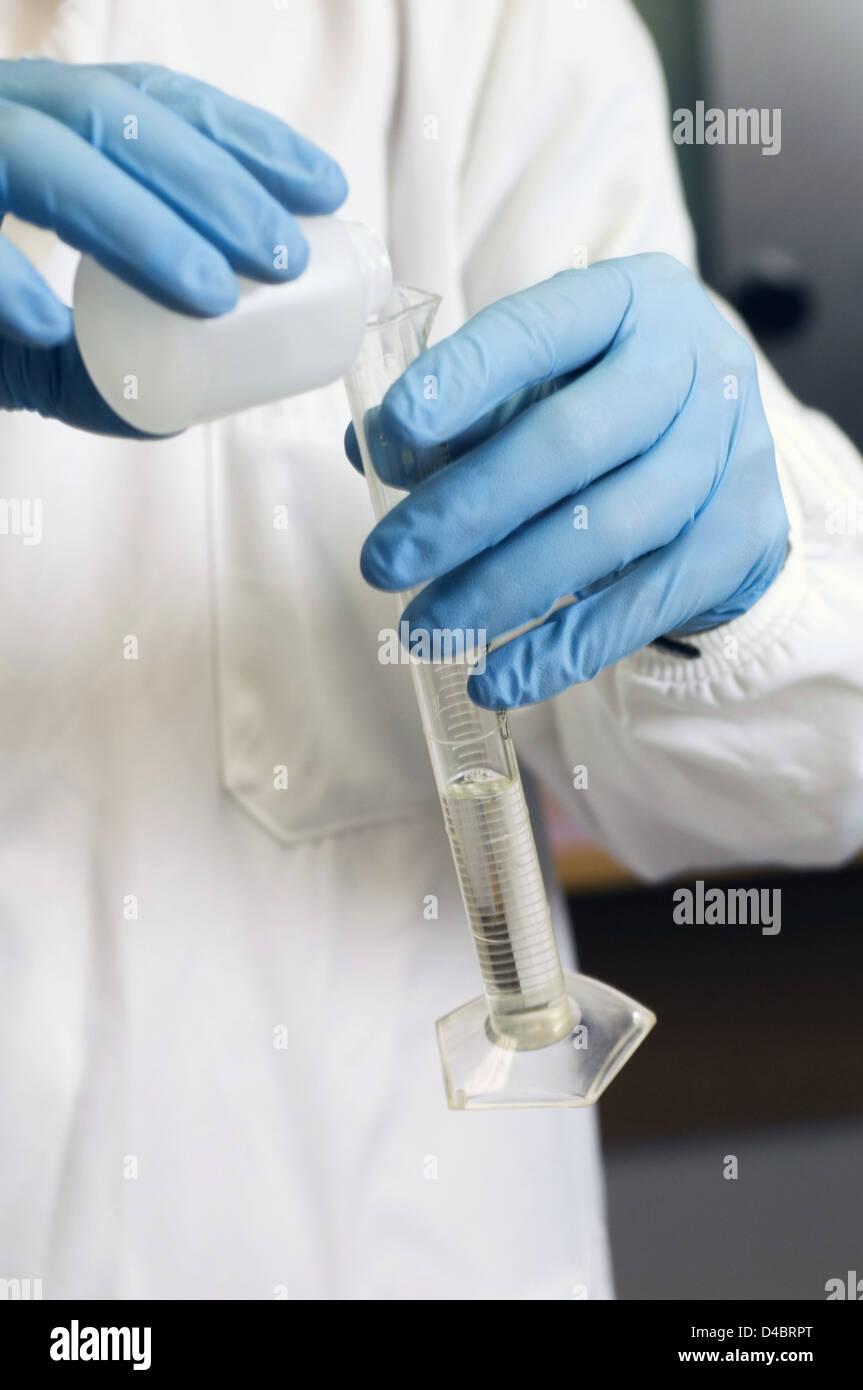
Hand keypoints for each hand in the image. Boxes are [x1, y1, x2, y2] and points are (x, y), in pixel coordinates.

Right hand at [0, 58, 346, 433]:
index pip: (156, 104)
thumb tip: (183, 409)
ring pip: (41, 156)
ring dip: (134, 221)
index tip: (327, 188)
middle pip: (116, 120)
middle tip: (285, 256)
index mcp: (41, 125)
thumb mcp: (31, 346)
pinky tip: (49, 326)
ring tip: (212, 293)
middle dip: (213, 184)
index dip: (246, 136)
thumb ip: (98, 363)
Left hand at [348, 253, 788, 707]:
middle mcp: (693, 366)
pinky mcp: (740, 539)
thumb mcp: (540, 379)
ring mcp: (727, 454)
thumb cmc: (605, 402)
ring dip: (501, 590)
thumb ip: (460, 409)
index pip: (539, 329)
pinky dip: (561, 650)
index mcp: (630, 301)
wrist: (726, 447)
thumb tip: (372, 446)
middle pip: (570, 442)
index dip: (465, 378)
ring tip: (425, 629)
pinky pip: (642, 605)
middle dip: (464, 510)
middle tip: (385, 562)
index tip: (396, 427)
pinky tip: (495, 678)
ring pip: (606, 531)